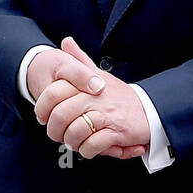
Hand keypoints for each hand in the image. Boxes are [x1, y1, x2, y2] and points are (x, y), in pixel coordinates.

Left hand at [31, 37, 149, 159]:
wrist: (149, 110)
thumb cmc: (120, 96)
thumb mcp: (99, 75)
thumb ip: (80, 60)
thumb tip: (66, 41)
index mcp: (88, 84)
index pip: (54, 93)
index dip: (43, 108)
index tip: (44, 117)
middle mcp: (96, 98)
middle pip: (60, 115)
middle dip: (54, 131)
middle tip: (58, 135)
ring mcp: (107, 115)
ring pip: (75, 131)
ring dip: (71, 142)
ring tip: (75, 142)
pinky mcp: (118, 131)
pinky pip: (93, 144)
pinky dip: (87, 150)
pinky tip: (89, 148)